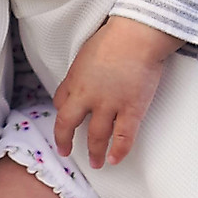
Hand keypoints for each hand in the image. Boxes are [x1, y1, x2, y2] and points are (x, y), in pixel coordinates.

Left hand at [51, 17, 181, 167]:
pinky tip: (115, 159)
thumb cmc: (114, 38)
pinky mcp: (132, 109)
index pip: (60, 104)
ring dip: (95, 152)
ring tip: (96, 162)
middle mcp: (87, 96)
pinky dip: (119, 151)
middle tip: (66, 152)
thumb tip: (77, 85)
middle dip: (65, 141)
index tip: (63, 126)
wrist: (137, 36)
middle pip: (69, 124)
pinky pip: (123, 137)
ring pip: (96, 136)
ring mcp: (109, 105)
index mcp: (74, 81)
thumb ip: (80, 74)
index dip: (61, 116)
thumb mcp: (85, 55)